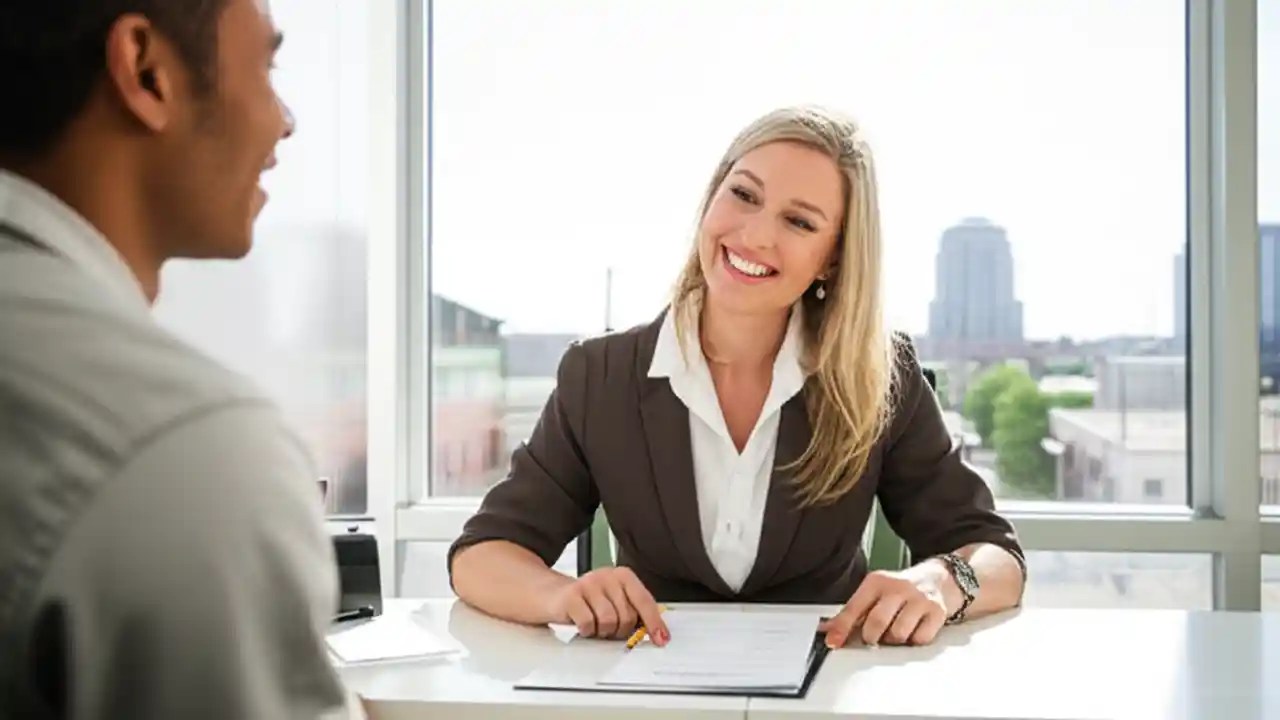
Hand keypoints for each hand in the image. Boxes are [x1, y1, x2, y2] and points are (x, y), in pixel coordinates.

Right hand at [546, 566, 668, 643]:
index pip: (645, 601)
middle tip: (610, 628)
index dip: (654, 623)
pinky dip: (586, 630)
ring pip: (609, 622)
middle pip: (628, 616)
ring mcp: (589, 584)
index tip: (661, 638)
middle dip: (620, 630)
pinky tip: (583, 624)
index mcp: (623, 576)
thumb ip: (634, 611)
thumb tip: (655, 632)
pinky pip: (588, 624)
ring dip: (602, 631)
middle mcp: (608, 576)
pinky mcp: (572, 596)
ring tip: (595, 624)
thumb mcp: (615, 601)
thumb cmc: (588, 601)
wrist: (552, 595)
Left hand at [819, 569, 948, 647]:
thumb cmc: (902, 589)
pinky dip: (915, 640)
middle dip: (872, 637)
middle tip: (874, 637)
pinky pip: (920, 639)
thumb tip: (828, 630)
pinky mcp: (937, 611)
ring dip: (895, 640)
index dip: (842, 627)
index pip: (854, 607)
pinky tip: (915, 629)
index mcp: (877, 581)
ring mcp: (919, 599)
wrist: (940, 578)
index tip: (833, 642)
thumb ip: (853, 612)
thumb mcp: (875, 593)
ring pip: (898, 634)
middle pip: (876, 623)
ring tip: (896, 630)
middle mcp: (897, 587)